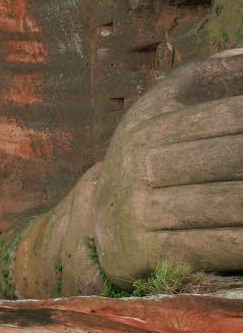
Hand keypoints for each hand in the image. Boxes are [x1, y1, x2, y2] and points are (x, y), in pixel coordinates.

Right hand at [93, 48, 242, 286]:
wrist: (102, 224)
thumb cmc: (149, 161)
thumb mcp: (161, 114)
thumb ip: (204, 80)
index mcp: (147, 124)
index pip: (227, 114)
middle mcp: (139, 163)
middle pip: (232, 157)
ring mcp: (143, 209)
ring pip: (231, 202)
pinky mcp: (151, 252)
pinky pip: (219, 245)